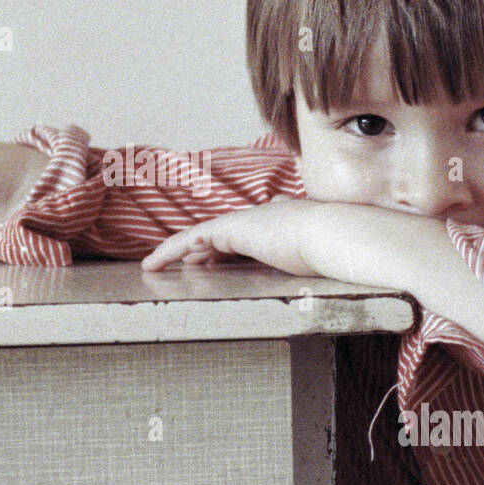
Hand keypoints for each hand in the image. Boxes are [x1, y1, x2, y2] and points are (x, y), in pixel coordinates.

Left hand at [140, 197, 320, 276]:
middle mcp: (259, 217)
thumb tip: (305, 259)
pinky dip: (170, 250)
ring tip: (156, 266)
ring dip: (177, 252)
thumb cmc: (329, 250)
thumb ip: (303, 250)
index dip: (226, 251)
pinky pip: (190, 239)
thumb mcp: (314, 252)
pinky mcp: (229, 227)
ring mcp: (244, 220)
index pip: (246, 238)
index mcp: (279, 224)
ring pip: (201, 237)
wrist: (329, 235)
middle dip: (200, 251)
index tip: (212, 264)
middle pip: (220, 236)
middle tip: (184, 266)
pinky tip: (153, 263)